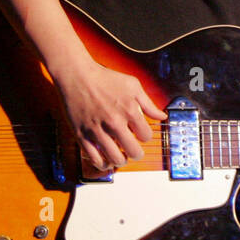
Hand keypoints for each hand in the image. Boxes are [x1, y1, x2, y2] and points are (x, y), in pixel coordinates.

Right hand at [53, 57, 167, 176]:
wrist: (77, 76)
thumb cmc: (105, 78)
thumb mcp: (133, 85)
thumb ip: (149, 103)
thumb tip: (161, 116)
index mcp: (130, 110)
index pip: (146, 136)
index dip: (145, 137)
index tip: (140, 135)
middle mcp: (114, 122)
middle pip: (133, 152)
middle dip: (136, 154)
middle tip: (134, 151)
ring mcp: (97, 130)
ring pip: (115, 159)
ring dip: (121, 161)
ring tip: (121, 157)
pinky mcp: (82, 135)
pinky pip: (94, 158)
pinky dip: (102, 164)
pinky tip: (105, 160)